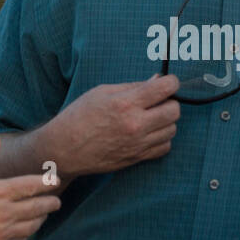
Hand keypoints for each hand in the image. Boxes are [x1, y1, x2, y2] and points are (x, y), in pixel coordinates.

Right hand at [0, 134, 61, 239]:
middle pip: (37, 207)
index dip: (46, 182)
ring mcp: (2, 235)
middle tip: (56, 201)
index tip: (55, 180)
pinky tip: (23, 235)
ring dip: (40, 220)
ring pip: (31, 227)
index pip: (31, 185)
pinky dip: (24, 239)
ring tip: (43, 216)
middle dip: (50, 203)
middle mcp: (5, 214)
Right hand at [51, 73, 180, 178]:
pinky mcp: (137, 158)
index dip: (171, 82)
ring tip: (151, 117)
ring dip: (166, 121)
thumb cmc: (79, 116)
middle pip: (174, 110)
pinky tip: (149, 133)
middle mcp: (135, 125)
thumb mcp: (102, 92)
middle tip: (158, 101)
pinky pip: (165, 147)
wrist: (64, 149)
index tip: (168, 82)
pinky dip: (162, 138)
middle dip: (170, 101)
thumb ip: (133, 86)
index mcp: (125, 103)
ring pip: (172, 129)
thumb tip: (158, 80)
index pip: (165, 88)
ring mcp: (137, 144)